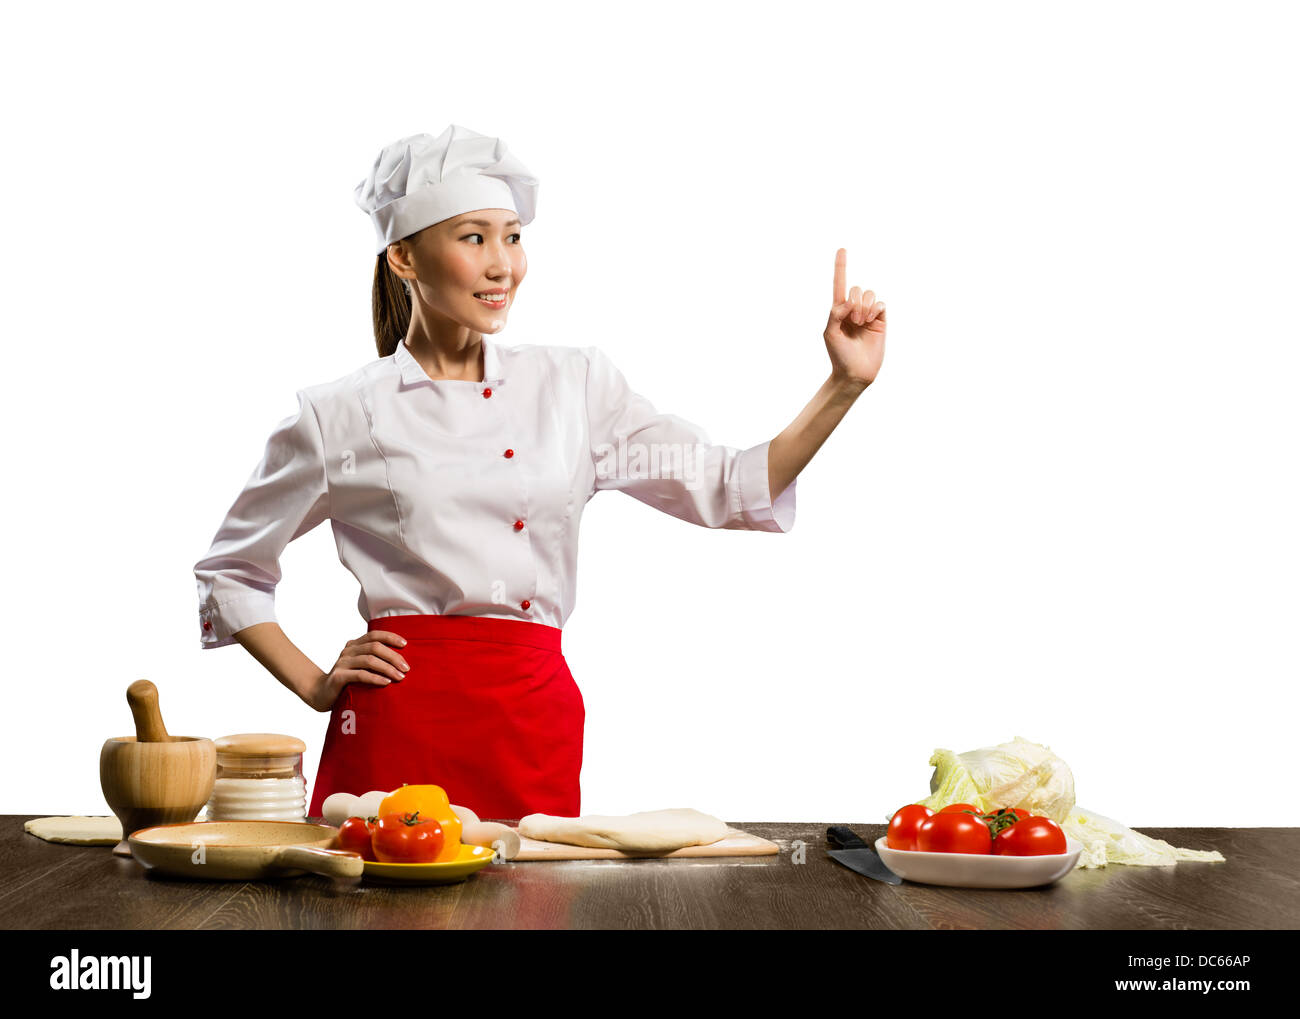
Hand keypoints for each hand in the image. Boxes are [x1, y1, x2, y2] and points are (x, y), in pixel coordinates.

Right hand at [306, 630, 410, 711]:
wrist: (320, 693)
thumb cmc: (347, 680)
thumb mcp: (360, 667)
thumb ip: (374, 660)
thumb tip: (401, 662)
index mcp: (354, 645)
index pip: (374, 635)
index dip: (390, 637)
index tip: (405, 644)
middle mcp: (348, 651)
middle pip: (374, 647)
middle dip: (393, 656)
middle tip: (406, 668)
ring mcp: (342, 663)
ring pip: (369, 660)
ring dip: (387, 668)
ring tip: (400, 676)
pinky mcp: (338, 676)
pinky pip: (360, 675)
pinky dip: (375, 678)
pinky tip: (386, 682)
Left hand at [824, 248, 885, 389]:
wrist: (855, 373)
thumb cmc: (838, 355)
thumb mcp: (830, 333)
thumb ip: (836, 313)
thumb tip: (849, 300)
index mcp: (838, 310)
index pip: (839, 284)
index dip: (841, 266)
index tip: (842, 249)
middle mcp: (854, 309)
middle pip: (857, 288)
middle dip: (855, 302)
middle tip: (854, 320)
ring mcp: (868, 314)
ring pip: (870, 294)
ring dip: (865, 306)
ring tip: (862, 322)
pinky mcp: (881, 321)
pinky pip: (881, 304)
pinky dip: (876, 309)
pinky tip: (873, 320)